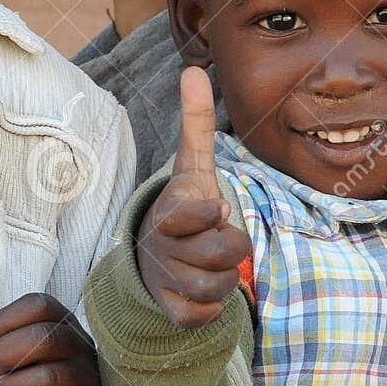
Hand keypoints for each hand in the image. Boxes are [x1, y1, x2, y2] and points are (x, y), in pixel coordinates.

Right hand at [137, 67, 249, 328]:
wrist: (155, 253)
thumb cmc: (185, 205)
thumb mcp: (193, 165)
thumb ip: (195, 121)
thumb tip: (193, 69)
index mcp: (171, 211)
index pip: (191, 216)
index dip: (208, 214)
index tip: (218, 207)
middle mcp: (163, 246)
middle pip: (218, 255)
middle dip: (232, 247)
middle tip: (221, 239)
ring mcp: (164, 278)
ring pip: (214, 287)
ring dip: (225, 277)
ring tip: (214, 263)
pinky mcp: (169, 308)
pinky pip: (199, 316)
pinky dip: (209, 308)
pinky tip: (204, 289)